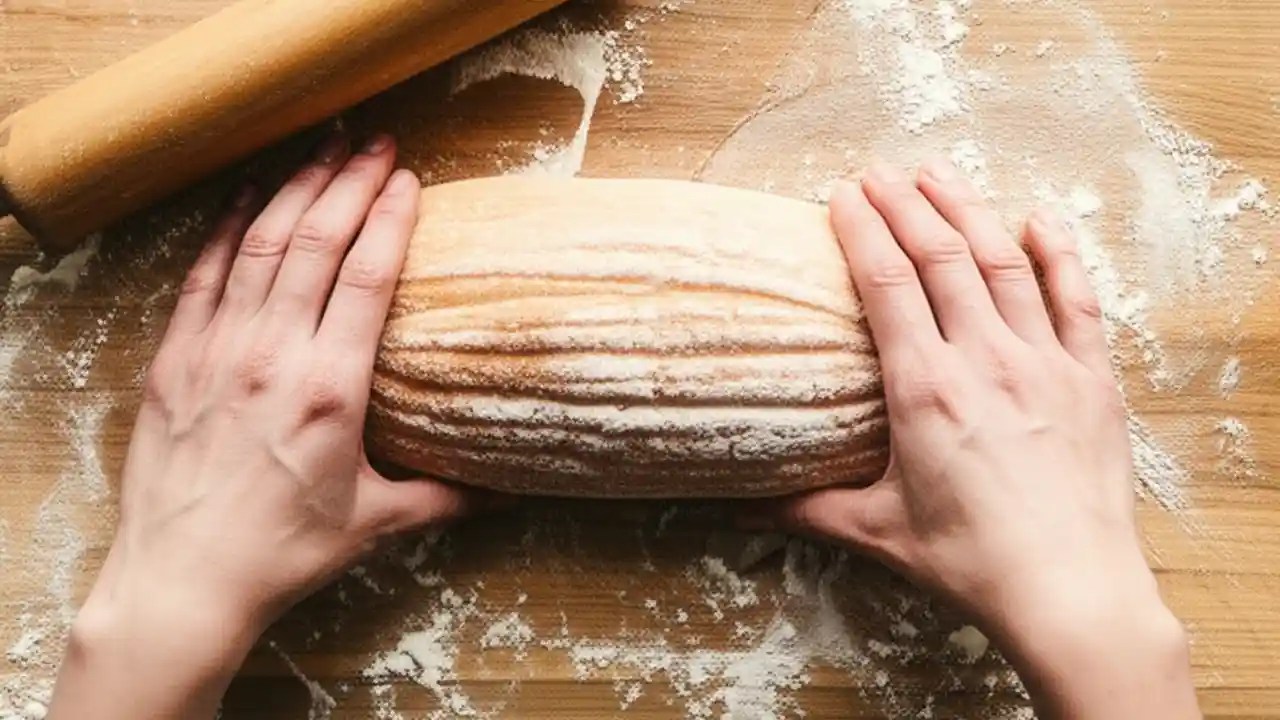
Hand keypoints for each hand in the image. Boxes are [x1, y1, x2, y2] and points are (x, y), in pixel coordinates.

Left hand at [50, 133, 490, 719]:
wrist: (183, 582)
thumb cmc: (282, 555)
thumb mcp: (373, 524)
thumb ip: (441, 498)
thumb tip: (503, 492)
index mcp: (330, 389)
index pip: (367, 277)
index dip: (390, 219)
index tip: (409, 180)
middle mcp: (273, 357)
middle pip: (316, 243)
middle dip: (350, 183)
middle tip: (377, 142)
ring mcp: (217, 352)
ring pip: (261, 246)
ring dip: (295, 190)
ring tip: (325, 148)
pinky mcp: (174, 360)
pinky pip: (204, 274)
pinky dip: (228, 228)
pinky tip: (249, 195)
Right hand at [747, 160, 1197, 718]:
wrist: (1070, 592)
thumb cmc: (971, 564)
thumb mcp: (878, 533)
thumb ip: (806, 509)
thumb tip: (738, 508)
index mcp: (926, 391)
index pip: (887, 284)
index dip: (862, 230)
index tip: (841, 196)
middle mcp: (985, 362)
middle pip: (941, 257)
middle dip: (904, 204)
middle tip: (877, 171)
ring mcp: (1044, 364)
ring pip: (1003, 263)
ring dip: (967, 210)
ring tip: (937, 172)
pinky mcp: (1091, 379)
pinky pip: (1076, 299)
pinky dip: (1058, 253)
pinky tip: (1038, 219)